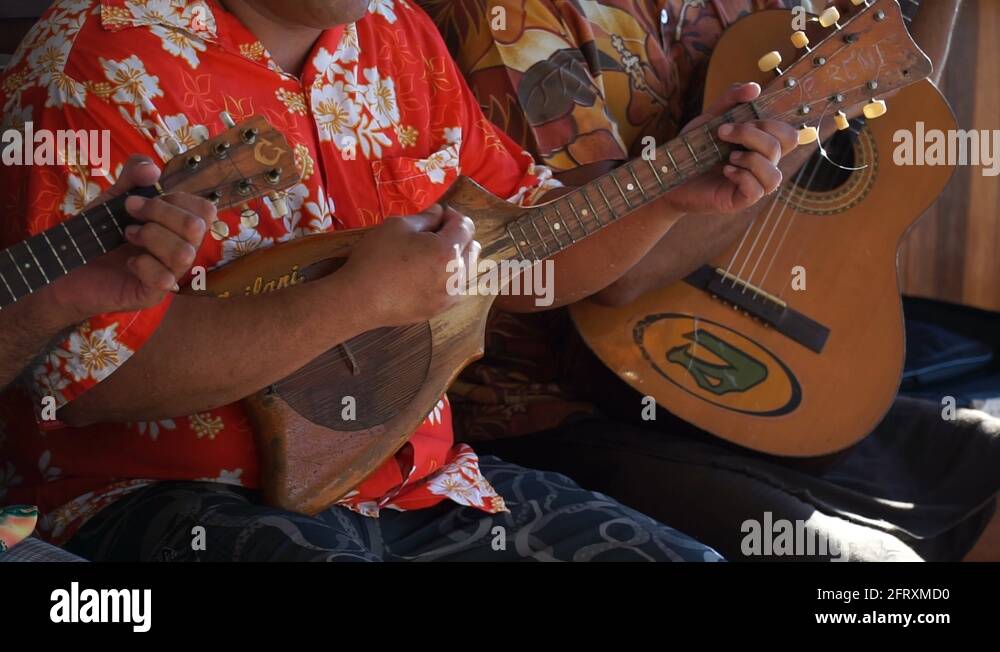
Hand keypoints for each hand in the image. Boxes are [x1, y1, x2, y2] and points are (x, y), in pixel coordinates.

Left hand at [43, 155, 212, 322]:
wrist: (67, 268)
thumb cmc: (96, 234)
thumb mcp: (113, 198)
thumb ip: (132, 177)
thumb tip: (153, 170)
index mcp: (178, 227)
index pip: (205, 210)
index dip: (176, 199)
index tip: (138, 199)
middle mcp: (182, 249)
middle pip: (197, 227)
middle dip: (160, 214)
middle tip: (129, 215)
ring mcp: (171, 274)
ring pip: (185, 253)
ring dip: (151, 238)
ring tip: (127, 236)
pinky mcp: (154, 294)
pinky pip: (165, 278)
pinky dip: (143, 265)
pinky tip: (129, 264)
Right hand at [339, 204, 476, 326]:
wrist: (360, 300)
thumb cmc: (376, 258)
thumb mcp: (398, 226)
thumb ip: (426, 217)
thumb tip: (440, 212)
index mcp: (447, 250)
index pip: (466, 226)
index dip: (452, 216)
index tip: (437, 217)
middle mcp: (456, 275)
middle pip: (473, 247)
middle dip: (458, 237)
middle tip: (433, 235)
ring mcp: (450, 295)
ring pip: (467, 269)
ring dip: (455, 258)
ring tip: (429, 256)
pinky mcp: (440, 309)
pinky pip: (455, 288)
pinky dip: (448, 277)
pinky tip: (427, 276)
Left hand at [662, 82, 797, 214]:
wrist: (669, 175)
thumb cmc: (693, 149)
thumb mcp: (710, 118)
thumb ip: (731, 100)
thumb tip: (754, 87)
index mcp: (761, 145)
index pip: (788, 133)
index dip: (771, 122)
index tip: (738, 119)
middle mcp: (763, 164)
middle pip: (785, 146)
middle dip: (755, 133)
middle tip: (723, 133)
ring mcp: (755, 184)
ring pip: (775, 172)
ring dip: (751, 159)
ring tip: (728, 157)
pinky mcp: (741, 200)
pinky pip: (758, 190)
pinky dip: (743, 176)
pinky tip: (726, 170)